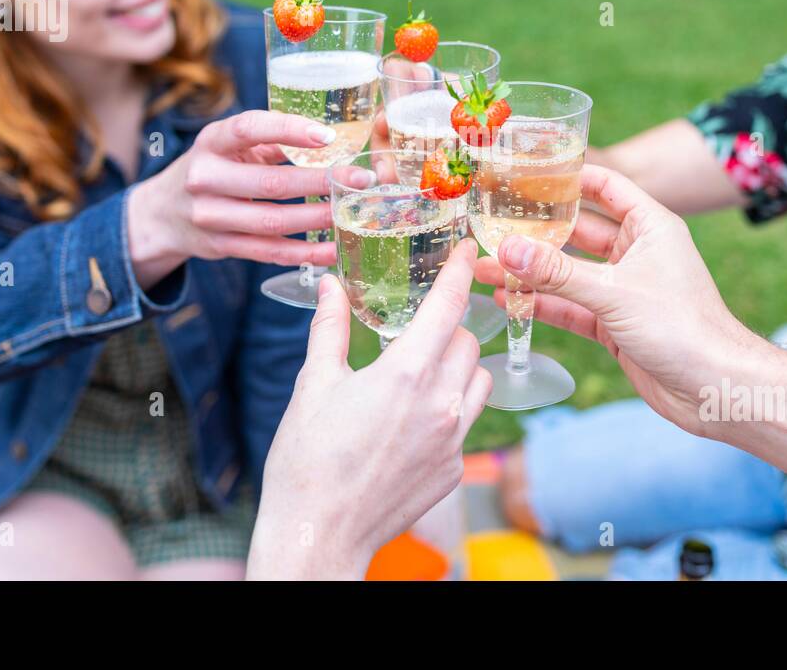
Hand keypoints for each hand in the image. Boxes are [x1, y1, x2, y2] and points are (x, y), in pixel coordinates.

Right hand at [127, 110, 370, 285]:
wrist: (162, 213)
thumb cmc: (212, 168)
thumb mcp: (229, 146)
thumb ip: (271, 141)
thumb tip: (331, 140)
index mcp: (211, 142)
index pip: (249, 129)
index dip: (288, 130)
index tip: (327, 136)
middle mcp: (205, 177)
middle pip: (271, 183)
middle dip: (322, 182)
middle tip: (361, 179)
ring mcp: (210, 216)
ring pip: (273, 221)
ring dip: (318, 219)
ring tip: (353, 212)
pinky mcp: (220, 246)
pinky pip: (269, 252)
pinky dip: (305, 253)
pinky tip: (333, 249)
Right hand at [247, 239, 492, 578]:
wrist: (318, 535)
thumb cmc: (307, 462)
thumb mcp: (314, 385)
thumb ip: (329, 329)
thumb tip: (328, 286)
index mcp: (405, 374)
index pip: (448, 306)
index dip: (459, 272)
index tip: (465, 250)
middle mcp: (441, 403)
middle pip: (467, 341)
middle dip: (448, 326)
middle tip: (419, 328)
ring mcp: (453, 438)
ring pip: (479, 379)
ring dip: (459, 366)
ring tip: (422, 372)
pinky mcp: (455, 468)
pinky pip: (469, 421)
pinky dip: (452, 408)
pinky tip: (415, 418)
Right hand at [473, 164, 756, 431]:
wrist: (715, 388)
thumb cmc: (682, 327)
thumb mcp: (614, 293)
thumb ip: (557, 272)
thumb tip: (507, 249)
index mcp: (650, 227)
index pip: (604, 186)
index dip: (567, 177)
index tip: (525, 172)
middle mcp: (636, 252)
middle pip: (577, 231)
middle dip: (536, 231)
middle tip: (492, 225)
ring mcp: (624, 289)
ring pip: (569, 273)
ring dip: (531, 272)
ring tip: (485, 267)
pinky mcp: (615, 323)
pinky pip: (571, 306)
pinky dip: (542, 305)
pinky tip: (507, 302)